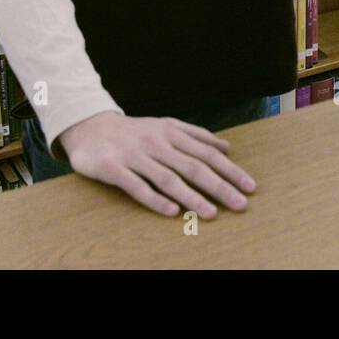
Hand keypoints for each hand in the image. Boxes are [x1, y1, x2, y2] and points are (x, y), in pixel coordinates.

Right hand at [58, 111, 256, 218]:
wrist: (88, 126)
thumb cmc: (134, 131)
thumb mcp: (166, 125)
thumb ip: (196, 135)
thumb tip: (227, 147)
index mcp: (172, 133)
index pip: (207, 154)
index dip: (229, 170)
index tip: (250, 187)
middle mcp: (157, 143)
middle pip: (193, 167)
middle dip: (219, 186)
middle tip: (240, 204)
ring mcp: (135, 155)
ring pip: (167, 178)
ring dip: (191, 197)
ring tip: (211, 213)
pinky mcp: (112, 168)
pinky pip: (136, 186)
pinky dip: (154, 199)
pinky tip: (171, 212)